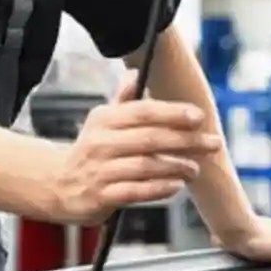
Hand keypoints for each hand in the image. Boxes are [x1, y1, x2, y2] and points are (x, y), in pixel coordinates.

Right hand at [49, 78, 222, 223]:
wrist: (58, 185)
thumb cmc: (90, 151)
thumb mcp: (101, 122)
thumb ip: (122, 100)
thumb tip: (136, 73)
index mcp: (103, 119)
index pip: (142, 111)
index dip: (173, 113)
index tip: (199, 117)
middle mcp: (100, 142)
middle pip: (150, 138)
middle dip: (186, 141)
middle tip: (212, 143)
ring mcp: (100, 170)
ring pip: (147, 166)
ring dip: (177, 166)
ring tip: (195, 168)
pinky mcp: (101, 196)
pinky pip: (137, 191)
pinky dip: (160, 188)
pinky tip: (176, 185)